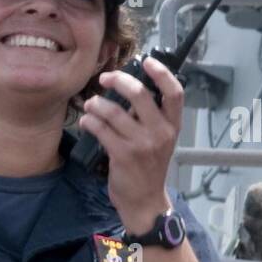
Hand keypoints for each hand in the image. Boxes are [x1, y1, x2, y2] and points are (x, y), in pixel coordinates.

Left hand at [77, 55, 181, 231]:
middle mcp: (160, 132)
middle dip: (118, 81)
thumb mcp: (159, 140)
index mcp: (173, 126)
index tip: (147, 61)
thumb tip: (129, 89)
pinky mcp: (122, 155)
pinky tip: (86, 121)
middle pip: (140, 94)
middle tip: (105, 78)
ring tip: (90, 104)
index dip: (162, 73)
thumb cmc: (149, 167)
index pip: (175, 93)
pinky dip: (89, 122)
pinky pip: (101, 129)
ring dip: (96, 104)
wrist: (144, 200)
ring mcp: (142, 144)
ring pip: (113, 111)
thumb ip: (150, 117)